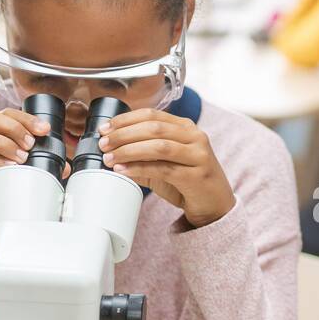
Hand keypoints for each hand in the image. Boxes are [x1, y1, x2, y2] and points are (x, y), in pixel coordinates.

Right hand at [0, 109, 63, 253]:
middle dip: (14, 127)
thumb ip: (29, 165)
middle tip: (33, 142)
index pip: (2, 113)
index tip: (44, 128)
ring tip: (22, 155)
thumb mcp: (6, 171)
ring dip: (3, 142)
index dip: (24, 117)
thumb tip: (63, 167)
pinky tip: (8, 166)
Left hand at [98, 108, 236, 228]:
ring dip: (129, 151)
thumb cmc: (188, 182)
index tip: (106, 128)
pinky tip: (124, 171)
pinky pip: (163, 169)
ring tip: (110, 158)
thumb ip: (142, 156)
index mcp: (186, 127)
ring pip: (158, 146)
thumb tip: (110, 152)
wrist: (214, 205)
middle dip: (123, 134)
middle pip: (153, 128)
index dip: (125, 119)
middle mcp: (195, 137)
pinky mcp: (196, 176)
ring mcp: (198, 155)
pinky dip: (139, 169)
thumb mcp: (165, 163)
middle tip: (104, 144)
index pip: (152, 114)